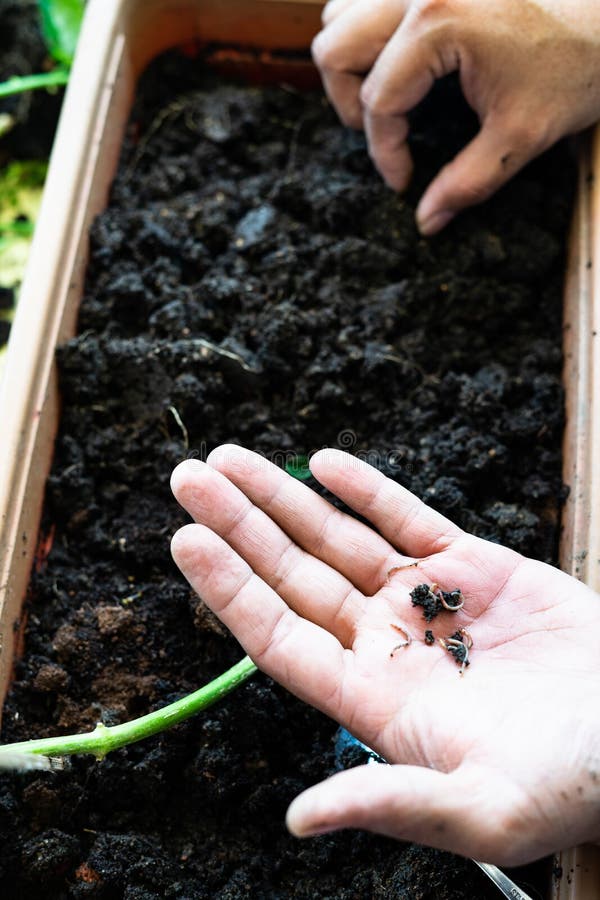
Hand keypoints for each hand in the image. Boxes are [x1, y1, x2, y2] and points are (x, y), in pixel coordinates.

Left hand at [170, 446, 599, 864]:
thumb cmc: (569, 787)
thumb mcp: (483, 812)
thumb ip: (389, 803)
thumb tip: (300, 820)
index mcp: (373, 700)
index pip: (279, 635)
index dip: (230, 588)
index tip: (186, 539)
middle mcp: (386, 644)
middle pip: (292, 575)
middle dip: (239, 525)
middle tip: (186, 477)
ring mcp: (425, 600)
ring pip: (337, 538)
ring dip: (283, 497)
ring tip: (228, 462)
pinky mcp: (471, 566)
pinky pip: (405, 517)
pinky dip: (364, 488)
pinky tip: (321, 462)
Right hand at [312, 0, 599, 233]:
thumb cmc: (576, 67)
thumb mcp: (520, 138)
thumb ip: (465, 184)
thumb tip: (426, 223)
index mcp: (436, 21)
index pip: (377, 100)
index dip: (384, 153)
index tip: (404, 182)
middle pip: (337, 50)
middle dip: (351, 105)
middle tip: (389, 137)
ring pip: (342, 16)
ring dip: (355, 63)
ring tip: (391, 100)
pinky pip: (367, 1)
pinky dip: (371, 36)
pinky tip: (401, 65)